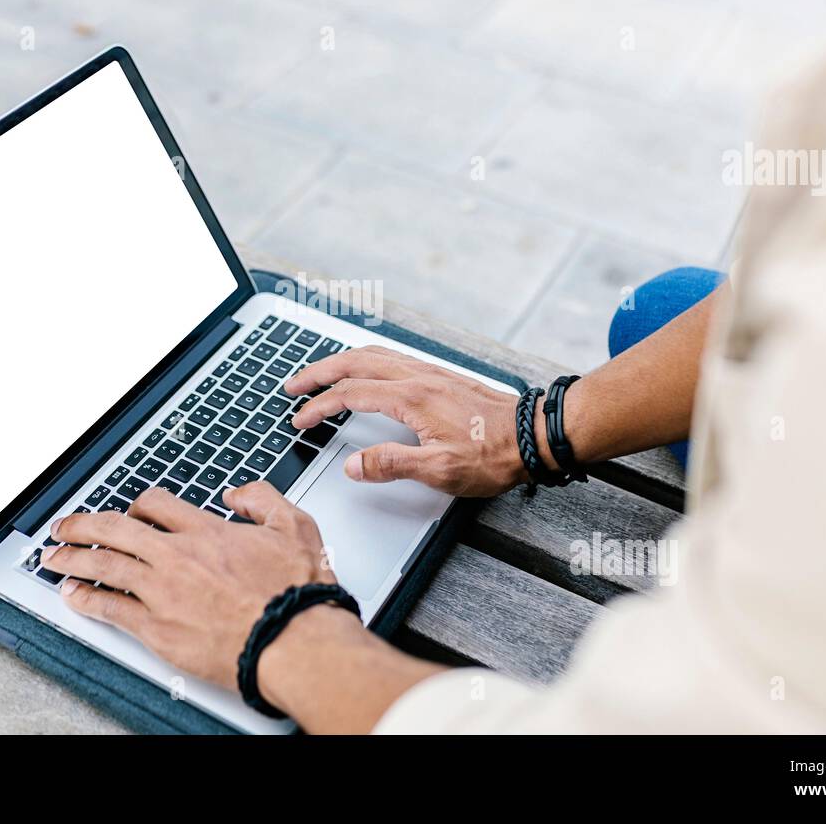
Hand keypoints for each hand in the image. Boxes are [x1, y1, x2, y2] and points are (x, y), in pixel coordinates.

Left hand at [41, 482, 360, 692]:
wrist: (294, 643)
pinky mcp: (157, 629)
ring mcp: (163, 592)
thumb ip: (263, 499)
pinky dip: (86, 599)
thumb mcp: (296, 527)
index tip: (130, 511)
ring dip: (73, 558)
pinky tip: (73, 595)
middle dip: (83, 525)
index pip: (157, 505)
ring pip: (105, 566)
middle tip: (65, 526)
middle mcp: (178, 557)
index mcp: (208, 532)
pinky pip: (109, 608)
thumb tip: (238, 493)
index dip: (137, 505)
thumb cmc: (297, 595)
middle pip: (116, 529)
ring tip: (55, 556)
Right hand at [285, 345, 528, 496]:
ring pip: (373, 355)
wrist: (532, 435)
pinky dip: (365, 360)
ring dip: (340, 361)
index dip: (319, 406)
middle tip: (293, 385)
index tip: (300, 419)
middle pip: (355, 363)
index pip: (351, 395)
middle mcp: (417, 377)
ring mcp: (429, 373)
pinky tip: (365, 369)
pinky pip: (391, 357)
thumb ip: (391, 465)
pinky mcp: (440, 376)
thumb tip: (353, 465)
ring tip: (320, 373)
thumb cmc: (493, 454)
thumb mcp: (439, 470)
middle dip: (319, 372)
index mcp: (411, 397)